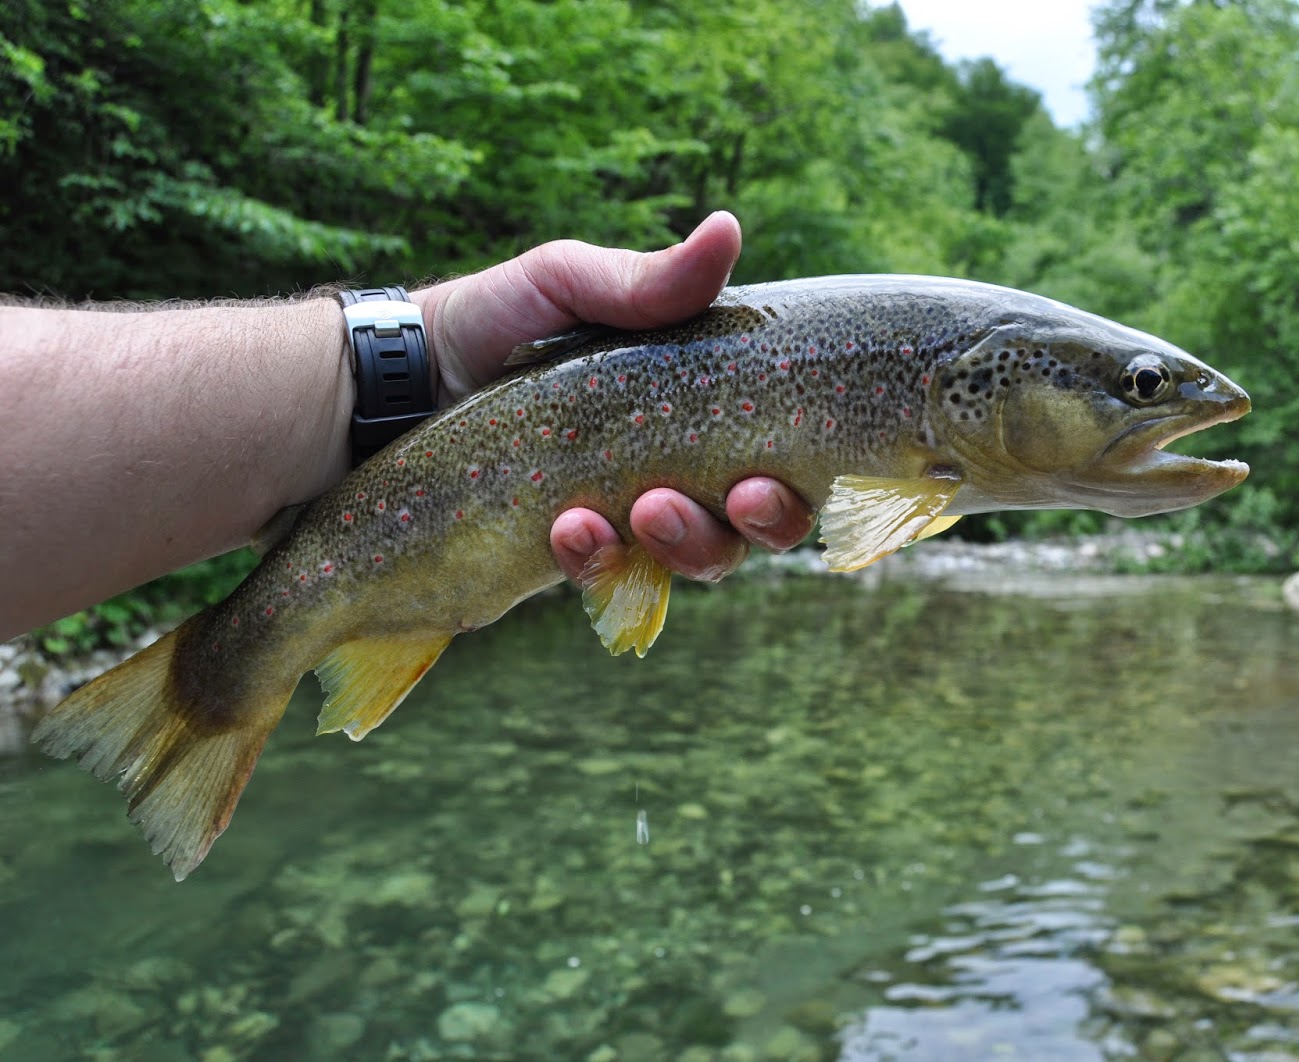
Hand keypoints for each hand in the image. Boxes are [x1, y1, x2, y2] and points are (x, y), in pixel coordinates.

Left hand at [412, 213, 812, 582]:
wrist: (390, 387)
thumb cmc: (488, 321)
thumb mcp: (565, 283)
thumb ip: (646, 279)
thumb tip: (728, 230)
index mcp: (695, 401)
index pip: (778, 453)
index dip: (794, 482)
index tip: (766, 476)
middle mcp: (676, 463)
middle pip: (758, 523)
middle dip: (759, 523)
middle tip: (734, 497)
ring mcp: (626, 515)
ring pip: (699, 560)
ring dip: (688, 543)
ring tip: (641, 509)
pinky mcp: (570, 553)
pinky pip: (611, 578)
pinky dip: (600, 559)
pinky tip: (566, 528)